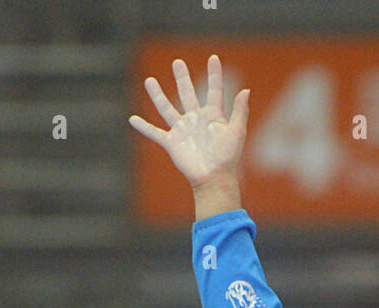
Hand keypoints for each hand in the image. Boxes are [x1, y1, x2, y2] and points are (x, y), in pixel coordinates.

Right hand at [129, 54, 248, 187]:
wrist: (213, 179)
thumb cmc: (227, 158)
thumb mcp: (236, 133)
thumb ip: (240, 111)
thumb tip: (245, 90)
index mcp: (213, 116)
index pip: (214, 90)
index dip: (215, 74)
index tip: (214, 58)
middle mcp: (196, 120)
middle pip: (187, 93)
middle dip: (182, 78)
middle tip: (177, 62)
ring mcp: (182, 130)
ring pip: (167, 108)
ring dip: (157, 95)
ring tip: (149, 80)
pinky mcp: (172, 143)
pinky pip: (155, 133)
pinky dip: (144, 127)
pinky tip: (132, 119)